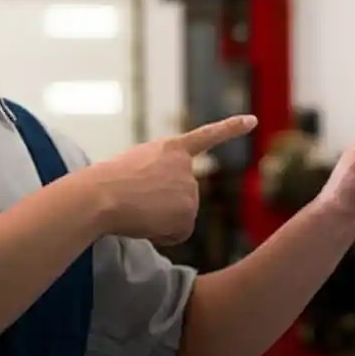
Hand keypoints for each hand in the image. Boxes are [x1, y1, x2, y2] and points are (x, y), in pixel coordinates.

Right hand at [86, 115, 257, 244]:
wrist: (101, 195)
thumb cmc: (105, 183)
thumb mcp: (133, 168)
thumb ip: (156, 178)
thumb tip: (163, 211)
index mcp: (170, 148)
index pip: (206, 136)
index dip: (231, 128)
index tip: (253, 120)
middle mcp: (186, 166)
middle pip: (183, 198)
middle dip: (162, 206)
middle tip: (135, 201)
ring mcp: (189, 188)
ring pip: (179, 218)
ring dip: (159, 221)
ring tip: (136, 209)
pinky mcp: (188, 210)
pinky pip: (177, 234)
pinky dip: (162, 235)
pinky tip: (145, 223)